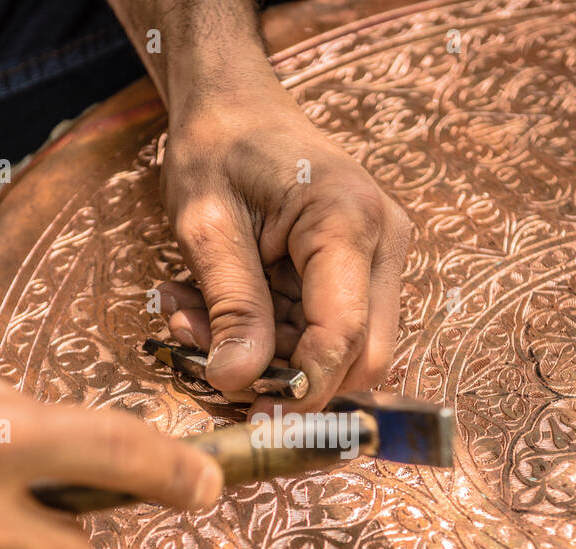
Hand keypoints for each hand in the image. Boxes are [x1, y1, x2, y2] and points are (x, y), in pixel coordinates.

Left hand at [158, 77, 411, 412]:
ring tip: (194, 318)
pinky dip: (274, 341)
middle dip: (291, 379)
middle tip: (212, 369)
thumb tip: (240, 383)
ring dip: (273, 360)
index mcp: (347, 219)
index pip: (345, 332)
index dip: (305, 386)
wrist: (236, 105)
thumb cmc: (218, 146)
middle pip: (362, 356)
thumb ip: (230, 304)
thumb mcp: (206, 223)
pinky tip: (219, 313)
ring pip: (344, 353)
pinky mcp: (361, 274)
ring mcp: (379, 260)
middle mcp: (382, 242)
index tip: (256, 416)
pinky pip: (327, 334)